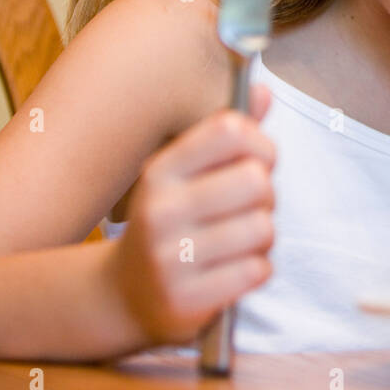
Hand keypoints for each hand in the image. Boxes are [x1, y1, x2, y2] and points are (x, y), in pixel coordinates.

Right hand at [109, 83, 275, 345]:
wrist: (124, 295)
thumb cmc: (172, 223)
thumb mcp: (187, 175)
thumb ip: (227, 136)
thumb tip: (264, 90)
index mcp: (161, 170)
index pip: (232, 131)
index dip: (262, 145)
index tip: (257, 163)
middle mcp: (161, 209)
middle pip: (256, 180)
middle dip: (266, 196)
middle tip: (249, 209)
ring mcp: (170, 257)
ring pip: (263, 228)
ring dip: (263, 238)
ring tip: (239, 242)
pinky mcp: (185, 299)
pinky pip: (257, 270)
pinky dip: (256, 270)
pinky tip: (232, 270)